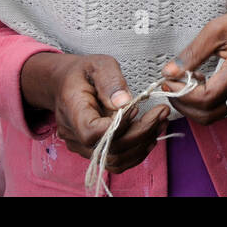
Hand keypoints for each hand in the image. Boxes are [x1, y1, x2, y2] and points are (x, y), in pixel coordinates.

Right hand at [20, 52, 168, 173]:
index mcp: (72, 110)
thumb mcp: (98, 65)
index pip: (92, 132)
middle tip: (161, 112)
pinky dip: (136, 151)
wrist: (65, 84)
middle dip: (141, 132)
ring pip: (115, 160)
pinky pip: (116, 161)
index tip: (137, 106)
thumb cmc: (83, 73)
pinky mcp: (93, 150)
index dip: (119, 125)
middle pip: (109, 149)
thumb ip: (111, 81)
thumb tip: (125, 102)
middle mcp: (73, 134)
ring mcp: (81, 146)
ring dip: (142, 144)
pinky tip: (150, 133)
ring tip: (160, 121)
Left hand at [159, 0, 226, 124]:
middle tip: (170, 85)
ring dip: (193, 106)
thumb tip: (168, 72)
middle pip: (208, 114)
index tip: (168, 81)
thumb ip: (192, 54)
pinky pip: (221, 111)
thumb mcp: (215, 30)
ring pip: (213, 116)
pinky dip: (205, 104)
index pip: (207, 97)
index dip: (183, 94)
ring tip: (185, 83)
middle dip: (183, 104)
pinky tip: (200, 85)